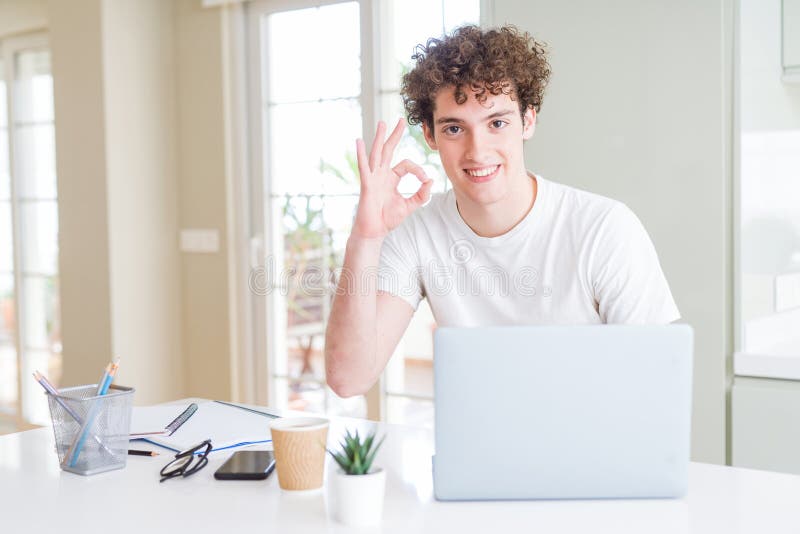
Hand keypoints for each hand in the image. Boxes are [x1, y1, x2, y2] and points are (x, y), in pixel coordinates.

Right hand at [351, 119, 432, 239]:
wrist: (375, 231)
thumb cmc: (388, 219)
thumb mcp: (410, 205)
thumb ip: (421, 194)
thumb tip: (430, 180)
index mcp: (391, 178)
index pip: (406, 164)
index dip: (418, 170)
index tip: (425, 180)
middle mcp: (381, 174)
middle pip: (389, 150)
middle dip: (395, 135)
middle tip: (401, 120)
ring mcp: (373, 178)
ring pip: (377, 153)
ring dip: (380, 138)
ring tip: (382, 123)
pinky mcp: (367, 184)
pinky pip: (364, 167)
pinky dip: (361, 154)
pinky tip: (359, 141)